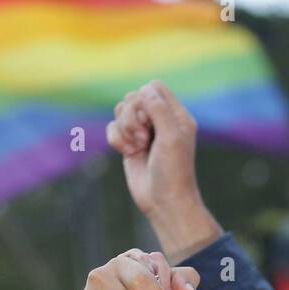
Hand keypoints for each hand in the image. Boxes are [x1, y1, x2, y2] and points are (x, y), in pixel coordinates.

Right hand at [107, 80, 199, 220]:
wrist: (164, 202)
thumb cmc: (173, 171)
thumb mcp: (171, 137)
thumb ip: (159, 110)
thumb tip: (143, 91)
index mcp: (176, 115)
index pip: (154, 87)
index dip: (145, 98)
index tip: (150, 120)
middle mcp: (160, 121)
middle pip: (134, 97)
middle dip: (133, 116)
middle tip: (144, 138)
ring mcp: (143, 132)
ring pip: (121, 111)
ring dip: (125, 128)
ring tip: (138, 147)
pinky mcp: (129, 144)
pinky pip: (112, 128)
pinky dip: (116, 139)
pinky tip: (128, 154)